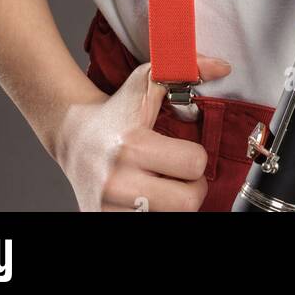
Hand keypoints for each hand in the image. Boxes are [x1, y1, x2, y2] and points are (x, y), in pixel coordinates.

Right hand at [55, 53, 232, 211]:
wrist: (72, 135)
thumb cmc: (115, 110)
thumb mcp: (147, 82)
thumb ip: (185, 69)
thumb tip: (222, 67)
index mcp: (133, 144)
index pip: (194, 165)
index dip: (197, 157)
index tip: (187, 153)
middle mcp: (118, 180)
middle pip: (187, 203)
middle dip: (193, 189)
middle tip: (183, 178)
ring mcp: (108, 206)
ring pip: (169, 219)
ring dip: (173, 205)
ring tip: (165, 188)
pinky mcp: (101, 220)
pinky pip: (145, 227)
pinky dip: (155, 213)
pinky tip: (148, 199)